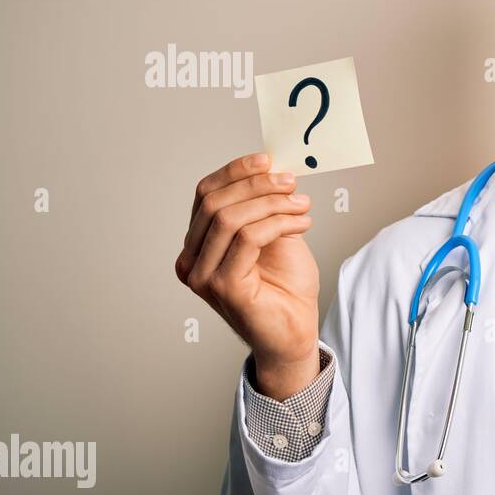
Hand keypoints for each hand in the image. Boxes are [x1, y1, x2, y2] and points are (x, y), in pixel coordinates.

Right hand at [174, 153, 319, 397]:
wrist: (295, 334)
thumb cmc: (284, 289)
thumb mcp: (274, 236)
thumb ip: (264, 208)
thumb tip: (271, 169)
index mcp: (197, 245)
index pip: (205, 194)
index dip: (235, 172)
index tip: (267, 160)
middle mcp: (192, 261)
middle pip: (214, 202)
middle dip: (256, 185)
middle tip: (291, 183)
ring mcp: (203, 276)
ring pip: (229, 218)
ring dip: (272, 203)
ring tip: (302, 205)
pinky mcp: (224, 287)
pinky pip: (248, 239)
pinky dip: (278, 223)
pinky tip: (302, 224)